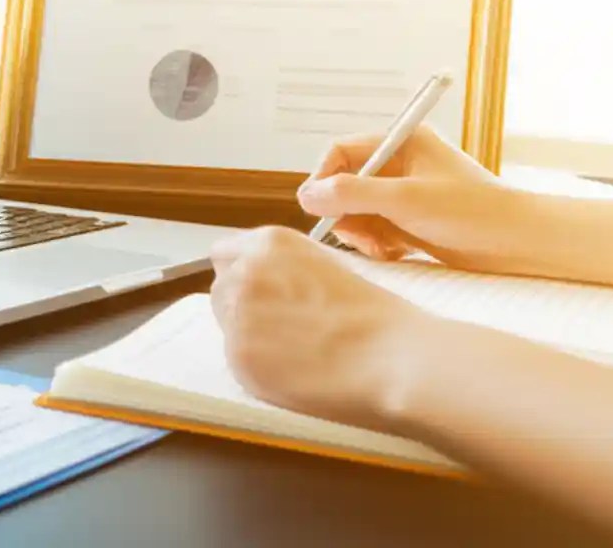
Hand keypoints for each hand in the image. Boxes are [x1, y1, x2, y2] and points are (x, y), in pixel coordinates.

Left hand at [209, 226, 430, 431]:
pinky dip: (257, 365)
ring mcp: (237, 314)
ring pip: (225, 323)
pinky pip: (236, 358)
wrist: (391, 356)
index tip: (259, 292)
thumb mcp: (323, 264)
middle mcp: (244, 271)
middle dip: (242, 304)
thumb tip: (261, 282)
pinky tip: (294, 369)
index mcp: (268, 242)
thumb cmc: (372, 314)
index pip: (223, 253)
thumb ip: (282, 266)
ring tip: (293, 348)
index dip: (242, 273)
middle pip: (221, 288)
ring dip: (248, 333)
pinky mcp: (238, 355)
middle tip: (281, 326)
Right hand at [297, 125, 529, 273]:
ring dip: (360, 233)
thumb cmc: (472, 212)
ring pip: (356, 211)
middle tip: (355, 235)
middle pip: (344, 185)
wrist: (518, 245)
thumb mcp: (405, 200)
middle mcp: (400, 165)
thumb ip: (352, 194)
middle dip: (344, 213)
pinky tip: (395, 254)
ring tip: (381, 248)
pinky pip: (373, 230)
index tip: (318, 208)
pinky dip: (376, 245)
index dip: (323, 178)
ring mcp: (404, 194)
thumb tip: (305, 196)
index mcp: (402, 143)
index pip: (341, 152)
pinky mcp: (410, 221)